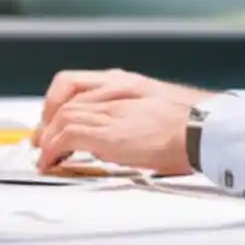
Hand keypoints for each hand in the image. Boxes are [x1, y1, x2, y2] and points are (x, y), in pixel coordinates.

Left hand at [35, 97, 193, 175]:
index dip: (56, 101)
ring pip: (62, 117)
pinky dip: (52, 150)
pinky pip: (66, 137)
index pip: (75, 82)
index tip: (52, 118)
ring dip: (48, 138)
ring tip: (45, 157)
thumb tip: (123, 131)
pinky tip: (51, 162)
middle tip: (42, 141)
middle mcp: (113, 90)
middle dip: (48, 122)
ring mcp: (109, 111)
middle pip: (65, 101)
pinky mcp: (107, 133)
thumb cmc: (192, 122)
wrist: (203, 129)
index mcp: (126, 81)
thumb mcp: (158, 106)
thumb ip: (134, 112)